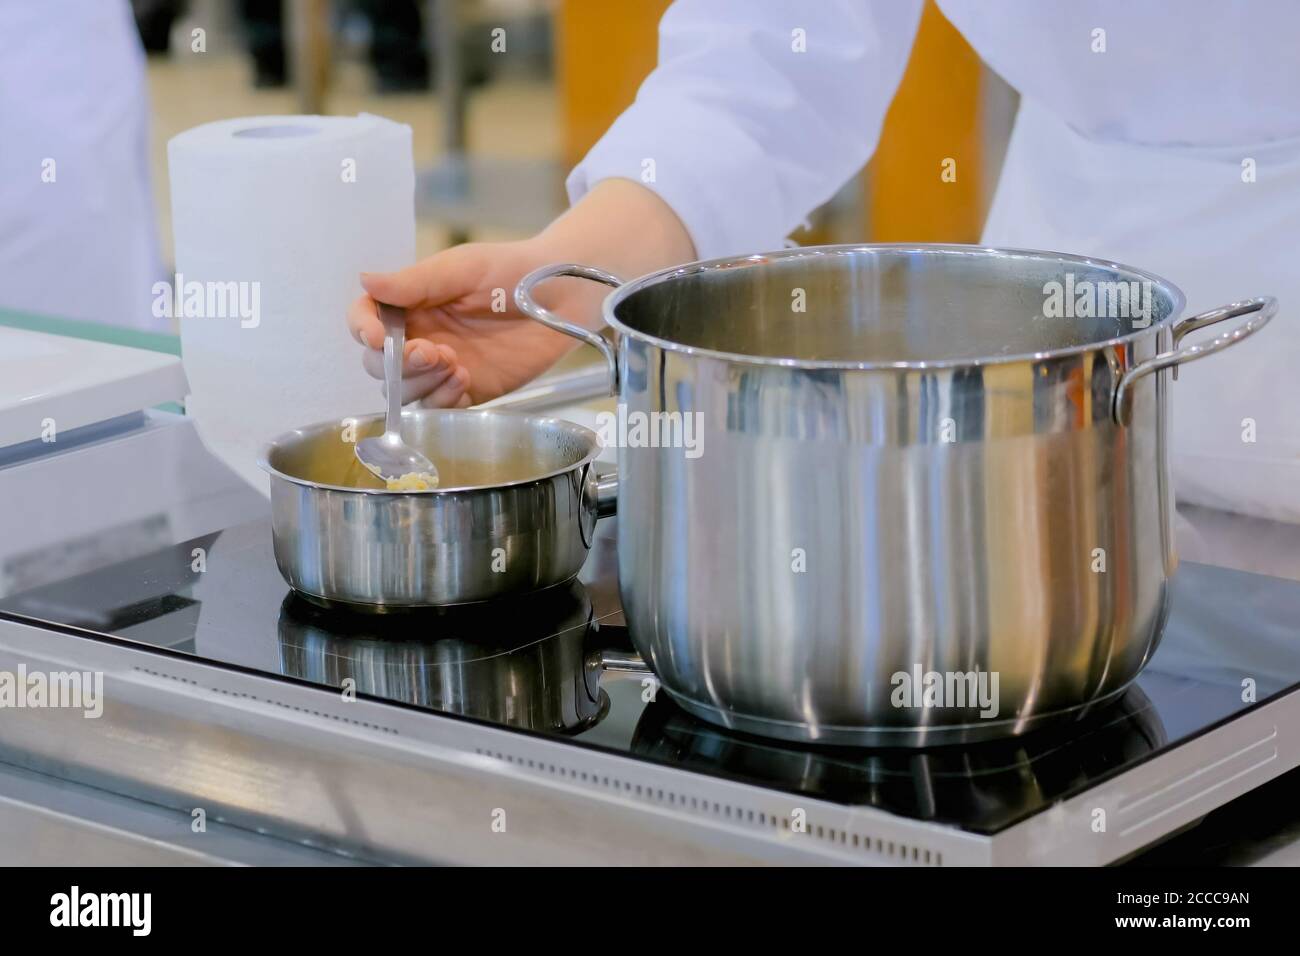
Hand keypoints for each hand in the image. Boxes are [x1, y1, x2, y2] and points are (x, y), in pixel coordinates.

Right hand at [347, 238, 604, 406]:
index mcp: (411, 303)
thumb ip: (414, 281)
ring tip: (456, 364)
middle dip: (398, 364)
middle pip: (379, 365)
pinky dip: (442, 400)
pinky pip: (438, 408)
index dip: (364, 330)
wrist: (561, 294)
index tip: (380, 338)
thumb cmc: (512, 270)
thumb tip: (365, 280)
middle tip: (434, 353)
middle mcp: (420, 335)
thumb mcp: (462, 267)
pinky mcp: (467, 390)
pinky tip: (465, 381)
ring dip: (421, 383)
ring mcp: (442, 366)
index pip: (366, 320)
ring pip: (404, 391)